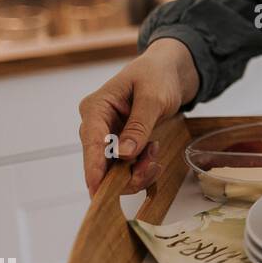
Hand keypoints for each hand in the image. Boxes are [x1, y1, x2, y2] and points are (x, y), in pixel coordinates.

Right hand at [78, 38, 199, 196]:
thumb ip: (138, 126)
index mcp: (96, 107)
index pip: (91, 142)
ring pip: (114, 169)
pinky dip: (141, 166)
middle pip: (100, 162)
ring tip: (155, 153)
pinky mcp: (120, 144)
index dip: (94, 168)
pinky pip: (126, 166)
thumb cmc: (158, 76)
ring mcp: (108, 136)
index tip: (97, 191)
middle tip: (152, 166)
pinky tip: (153, 154)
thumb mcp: (152, 98)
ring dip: (137, 170)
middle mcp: (96, 124)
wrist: (170, 71)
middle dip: (126, 172)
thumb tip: (123, 154)